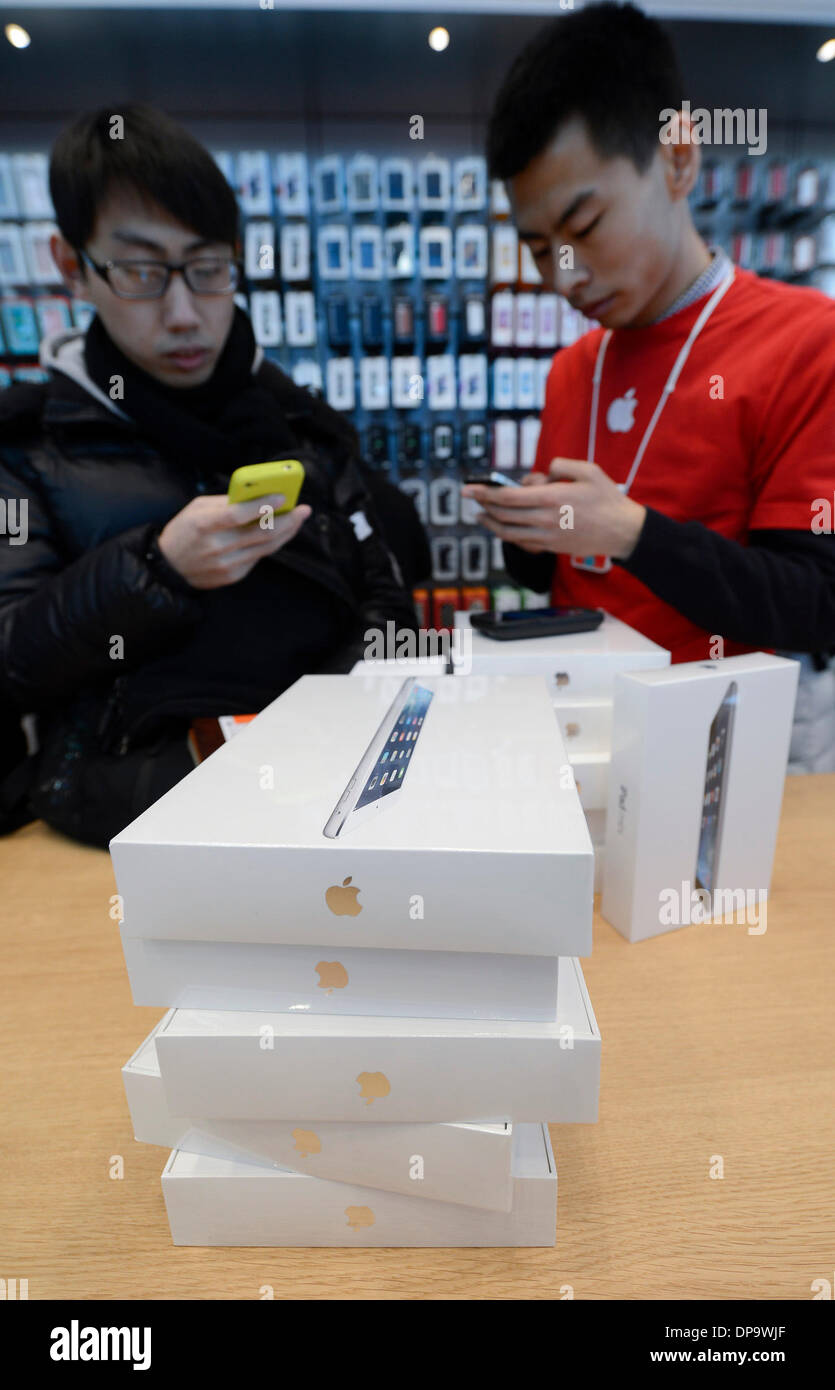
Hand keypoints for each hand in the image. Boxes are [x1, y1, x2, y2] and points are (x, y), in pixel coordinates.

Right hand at [157, 492, 311, 588]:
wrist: (169, 568)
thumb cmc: (184, 530)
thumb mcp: (196, 508)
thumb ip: (226, 502)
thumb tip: (258, 496)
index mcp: (203, 524)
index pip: (237, 514)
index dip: (262, 506)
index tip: (282, 497)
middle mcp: (216, 547)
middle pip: (261, 533)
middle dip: (287, 520)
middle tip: (303, 510)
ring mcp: (226, 565)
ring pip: (266, 547)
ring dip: (286, 533)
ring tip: (297, 520)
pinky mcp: (233, 576)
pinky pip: (258, 557)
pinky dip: (270, 544)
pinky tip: (279, 534)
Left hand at [460, 459, 645, 559]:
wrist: (623, 532)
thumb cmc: (608, 499)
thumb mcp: (588, 470)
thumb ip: (560, 465)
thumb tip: (540, 475)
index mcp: (552, 498)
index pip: (508, 497)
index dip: (485, 492)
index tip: (470, 488)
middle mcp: (545, 519)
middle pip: (503, 514)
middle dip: (483, 504)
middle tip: (470, 496)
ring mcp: (547, 537)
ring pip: (509, 532)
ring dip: (490, 523)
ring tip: (479, 514)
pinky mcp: (551, 548)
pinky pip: (522, 543)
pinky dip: (507, 535)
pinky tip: (502, 528)